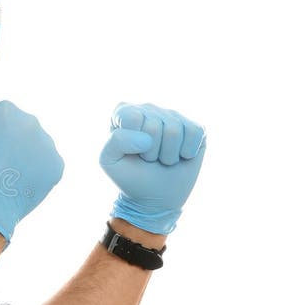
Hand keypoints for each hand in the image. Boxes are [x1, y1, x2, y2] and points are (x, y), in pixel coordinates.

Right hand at [0, 100, 63, 245]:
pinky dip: (37, 173)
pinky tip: (22, 182)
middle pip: (22, 127)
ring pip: (37, 145)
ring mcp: (46, 144)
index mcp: (6, 111)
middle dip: (13, 139)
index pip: (1, 113)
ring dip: (27, 155)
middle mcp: (30, 122)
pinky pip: (47, 166)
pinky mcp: (56, 165)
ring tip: (11, 174)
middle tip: (1, 159)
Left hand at [100, 102, 206, 234]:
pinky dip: (187, 152)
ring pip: (175, 130)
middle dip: (151, 151)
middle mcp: (149, 109)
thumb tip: (147, 139)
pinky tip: (180, 156)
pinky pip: (196, 133)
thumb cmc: (129, 175)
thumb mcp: (109, 160)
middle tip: (149, 159)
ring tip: (163, 159)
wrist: (155, 196)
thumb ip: (116, 142)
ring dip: (169, 155)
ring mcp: (173, 116)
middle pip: (154, 125)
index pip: (132, 117)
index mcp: (124, 112)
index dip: (132, 142)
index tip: (131, 153)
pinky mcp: (195, 128)